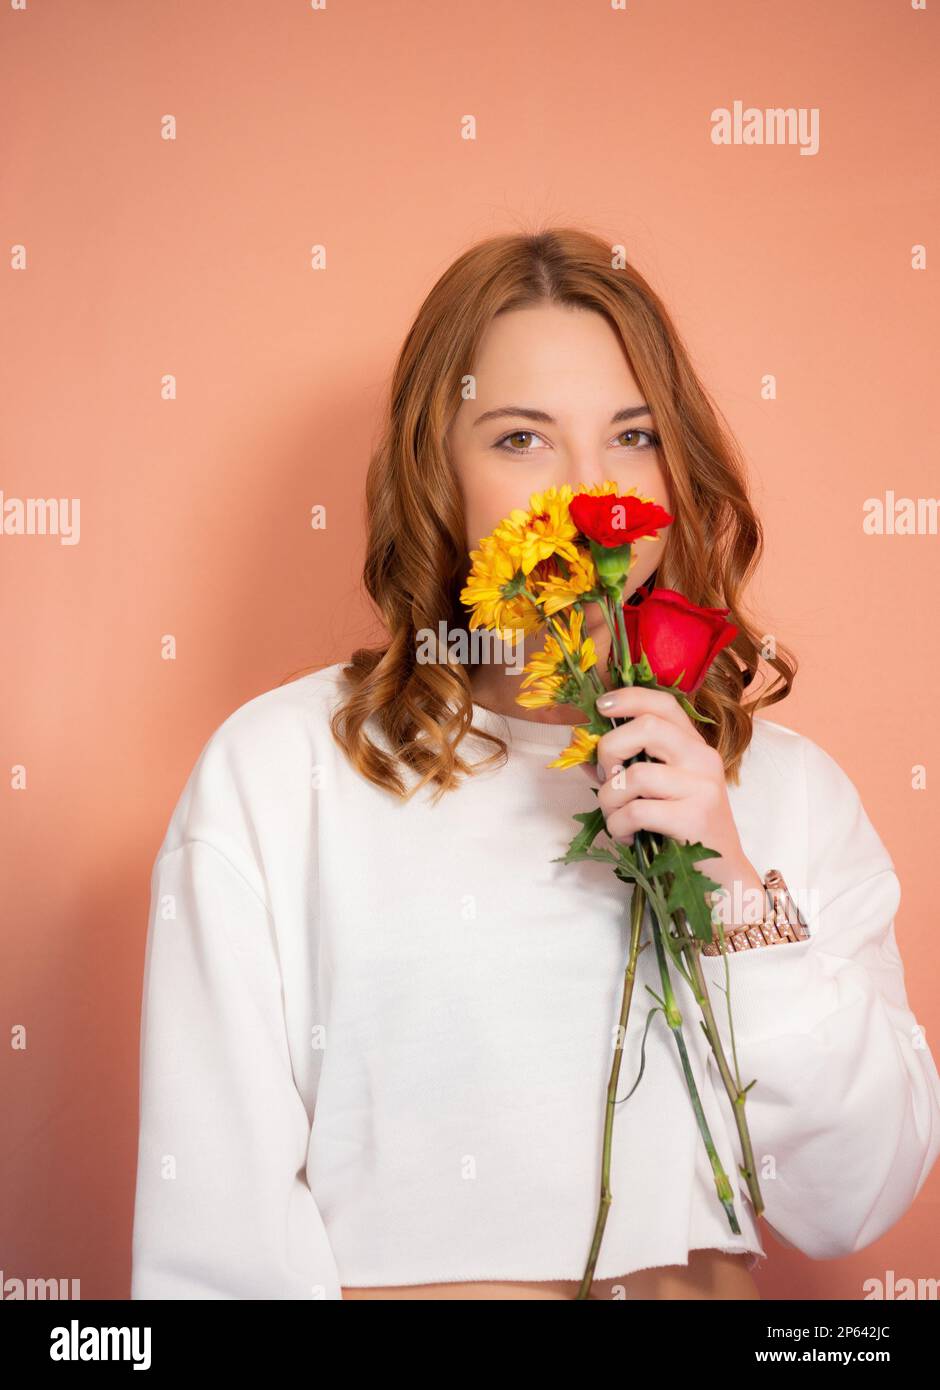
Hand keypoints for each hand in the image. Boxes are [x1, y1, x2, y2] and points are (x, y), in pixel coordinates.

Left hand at [584, 685, 763, 920]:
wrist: (723, 875)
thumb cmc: (684, 829)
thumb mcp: (658, 792)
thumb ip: (624, 769)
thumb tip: (580, 753)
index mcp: (694, 746)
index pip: (664, 703)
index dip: (629, 697)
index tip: (601, 705)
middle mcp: (702, 758)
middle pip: (646, 727)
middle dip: (609, 749)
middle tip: (605, 777)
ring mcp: (701, 787)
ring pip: (634, 775)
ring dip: (609, 799)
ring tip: (614, 817)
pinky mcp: (694, 817)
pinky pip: (637, 811)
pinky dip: (619, 825)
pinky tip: (626, 836)